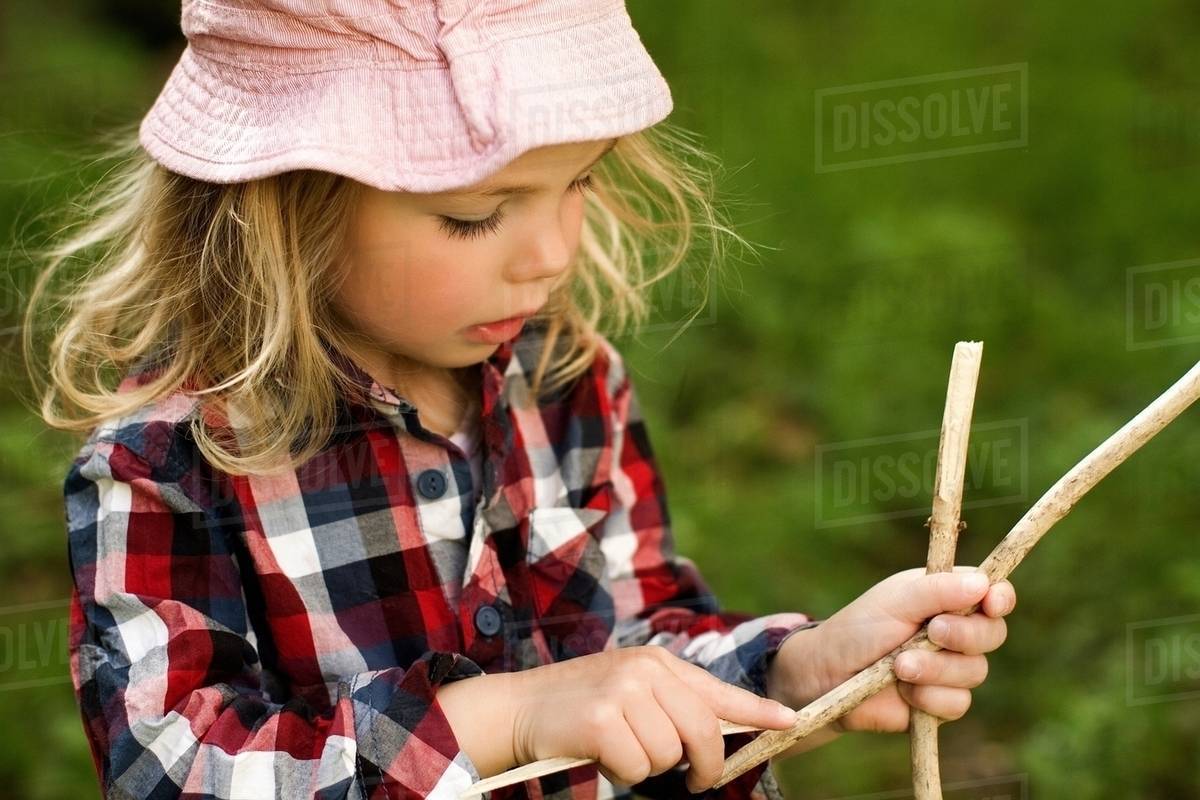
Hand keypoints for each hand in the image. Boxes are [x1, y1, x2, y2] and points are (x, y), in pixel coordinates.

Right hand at [510, 646, 796, 792]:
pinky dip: (621, 773)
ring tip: (618, 749)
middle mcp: (644, 670)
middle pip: (703, 730)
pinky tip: (600, 754)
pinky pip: (637, 767)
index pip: (717, 690)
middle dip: (705, 766)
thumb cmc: (577, 708)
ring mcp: (623, 691)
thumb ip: (671, 705)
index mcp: (657, 662)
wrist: (518, 708)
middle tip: (695, 781)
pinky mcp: (602, 718)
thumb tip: (715, 738)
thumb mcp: (629, 692)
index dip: (756, 711)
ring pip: (669, 756)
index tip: (791, 722)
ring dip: (646, 767)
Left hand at [767, 567, 1015, 741]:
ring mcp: (951, 668)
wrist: (829, 676)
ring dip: (935, 668)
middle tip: (930, 632)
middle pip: (993, 633)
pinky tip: (903, 691)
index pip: (993, 593)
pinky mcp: (942, 701)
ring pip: (975, 671)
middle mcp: (955, 631)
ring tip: (898, 665)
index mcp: (946, 596)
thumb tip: (983, 584)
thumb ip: (937, 591)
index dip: (1000, 598)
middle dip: (963, 635)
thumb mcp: (894, 602)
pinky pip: (958, 702)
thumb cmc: (858, 629)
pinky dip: (929, 696)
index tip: (991, 603)